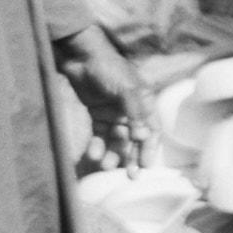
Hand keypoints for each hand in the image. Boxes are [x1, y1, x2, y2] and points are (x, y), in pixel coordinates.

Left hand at [54, 25, 147, 162]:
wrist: (81, 56)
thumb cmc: (108, 68)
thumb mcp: (127, 88)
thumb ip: (136, 112)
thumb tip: (143, 137)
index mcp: (145, 103)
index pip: (151, 130)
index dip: (150, 149)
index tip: (145, 166)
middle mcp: (132, 110)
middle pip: (134, 139)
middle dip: (132, 157)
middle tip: (129, 176)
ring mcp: (114, 113)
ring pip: (116, 140)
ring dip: (113, 153)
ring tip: (105, 165)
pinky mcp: (98, 114)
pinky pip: (100, 135)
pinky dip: (97, 146)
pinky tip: (93, 154)